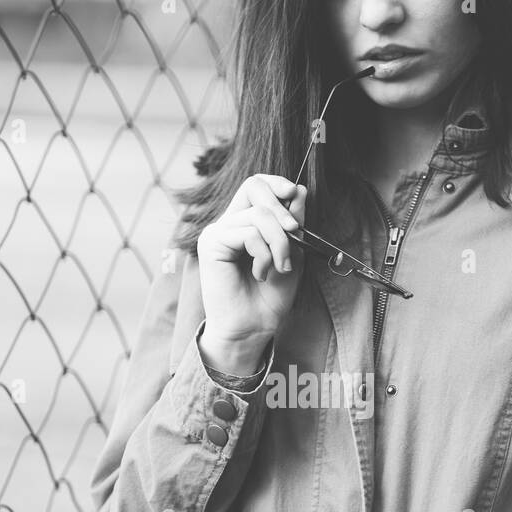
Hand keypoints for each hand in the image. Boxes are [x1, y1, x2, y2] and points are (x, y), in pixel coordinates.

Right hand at [196, 174, 306, 370]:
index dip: (276, 183)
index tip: (295, 193)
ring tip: (279, 267)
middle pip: (253, 186)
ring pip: (258, 215)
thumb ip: (293, 223)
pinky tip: (261, 273)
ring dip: (279, 242)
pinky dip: (264, 253)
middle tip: (296, 233)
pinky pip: (248, 233)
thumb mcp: (292, 253)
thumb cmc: (270, 296)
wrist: (253, 328)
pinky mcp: (212, 244)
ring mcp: (217, 232)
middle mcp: (228, 223)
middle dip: (281, 209)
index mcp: (244, 223)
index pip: (256, 185)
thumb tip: (299, 189)